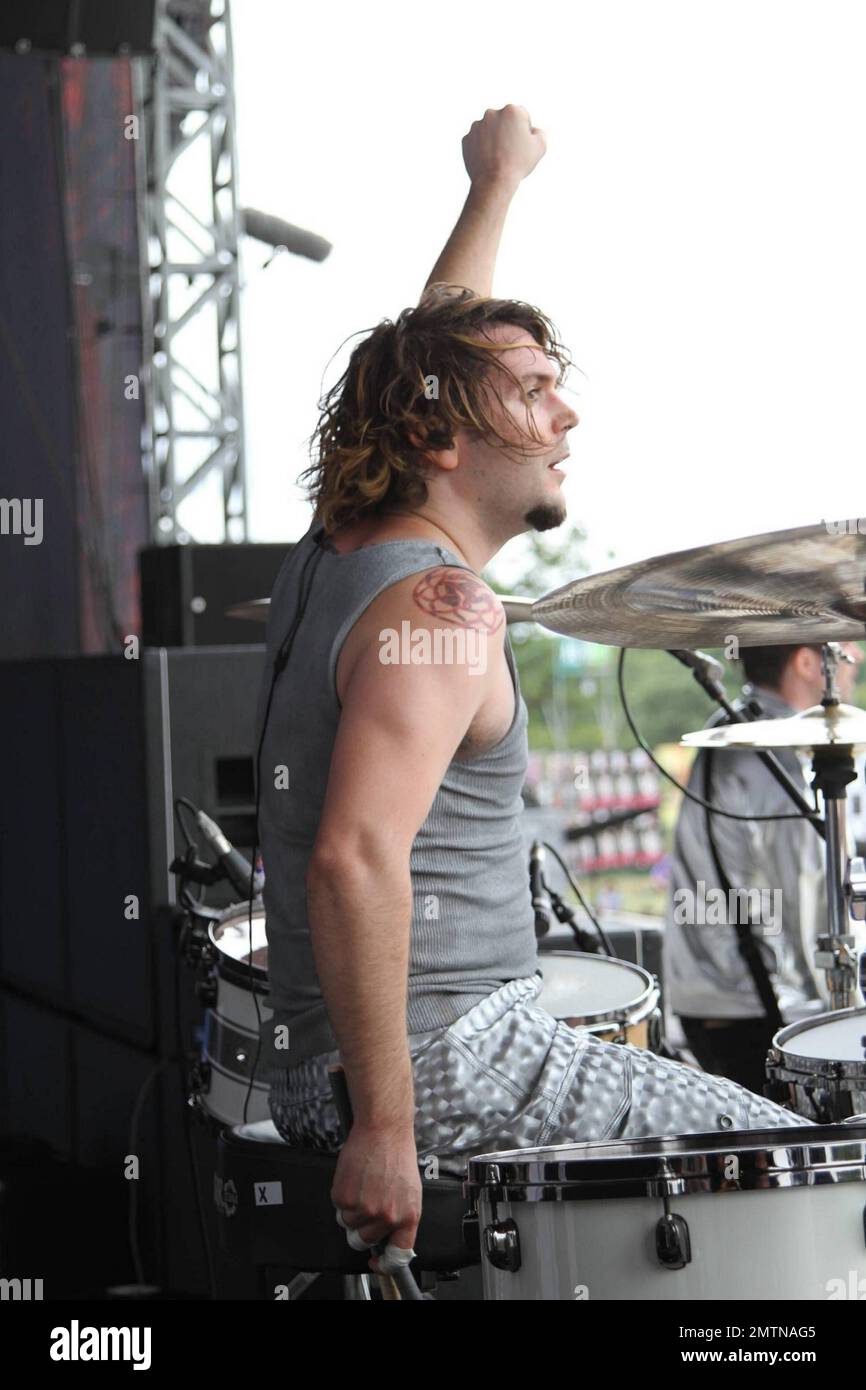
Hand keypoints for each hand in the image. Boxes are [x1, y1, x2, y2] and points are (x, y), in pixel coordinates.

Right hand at [331, 1122, 422, 1270]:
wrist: (384, 1131)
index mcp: (407, 1217)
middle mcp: (386, 1217)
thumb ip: (400, 1218)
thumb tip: (388, 1237)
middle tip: (367, 1204)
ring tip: (363, 1185)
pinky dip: (343, 1195)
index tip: (376, 1261)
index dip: (384, 1264)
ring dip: (352, 1209)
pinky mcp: (344, 1197)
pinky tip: (355, 1178)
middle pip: (364, 1240)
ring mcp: (364, 1209)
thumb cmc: (397, 1156)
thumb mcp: (410, 1192)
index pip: (396, 1256)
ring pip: (349, 1224)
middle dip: (362, 1227)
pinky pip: (338, 1208)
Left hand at [462, 104, 545, 193]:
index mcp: (512, 110)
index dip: (524, 131)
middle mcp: (492, 113)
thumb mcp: (540, 147)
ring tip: (498, 157)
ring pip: (489, 130)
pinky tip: (488, 160)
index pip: (522, 116)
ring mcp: (476, 126)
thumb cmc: (518, 164)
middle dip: (507, 132)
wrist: (493, 182)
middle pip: (503, 121)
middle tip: (510, 151)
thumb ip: (539, 132)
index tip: (522, 145)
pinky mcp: (466, 139)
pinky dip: (482, 148)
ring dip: (494, 139)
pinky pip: (477, 141)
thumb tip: (532, 129)